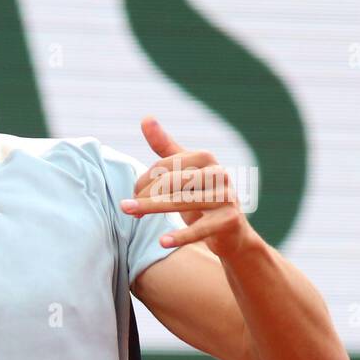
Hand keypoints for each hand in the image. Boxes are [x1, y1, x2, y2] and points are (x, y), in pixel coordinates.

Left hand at [120, 116, 258, 258]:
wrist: (231, 232)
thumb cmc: (202, 197)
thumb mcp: (185, 172)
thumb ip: (165, 148)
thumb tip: (146, 118)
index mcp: (206, 158)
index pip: (165, 165)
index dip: (143, 180)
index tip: (132, 195)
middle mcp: (219, 174)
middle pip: (172, 180)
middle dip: (145, 194)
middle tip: (127, 208)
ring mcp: (226, 197)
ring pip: (182, 201)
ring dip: (152, 208)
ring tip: (130, 215)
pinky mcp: (229, 221)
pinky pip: (200, 229)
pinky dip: (180, 236)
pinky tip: (162, 242)